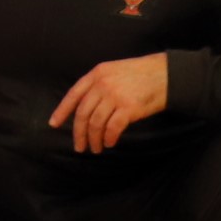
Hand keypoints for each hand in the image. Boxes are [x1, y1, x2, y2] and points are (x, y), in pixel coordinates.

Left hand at [48, 52, 167, 153]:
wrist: (166, 75)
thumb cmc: (141, 75)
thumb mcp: (114, 71)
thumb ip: (99, 85)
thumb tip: (86, 109)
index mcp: (97, 74)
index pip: (73, 94)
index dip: (62, 111)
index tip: (54, 124)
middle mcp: (103, 84)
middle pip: (83, 113)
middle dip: (79, 133)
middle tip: (79, 147)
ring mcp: (115, 96)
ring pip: (96, 123)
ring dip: (94, 139)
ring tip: (96, 148)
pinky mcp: (128, 108)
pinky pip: (112, 128)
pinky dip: (109, 138)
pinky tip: (109, 143)